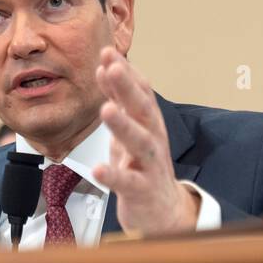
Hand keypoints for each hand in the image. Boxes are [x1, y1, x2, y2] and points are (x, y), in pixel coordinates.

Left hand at [91, 46, 198, 235]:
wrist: (164, 211)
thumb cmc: (144, 165)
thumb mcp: (130, 128)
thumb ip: (118, 100)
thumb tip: (104, 68)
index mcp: (148, 122)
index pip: (140, 91)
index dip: (125, 72)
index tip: (108, 52)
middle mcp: (153, 138)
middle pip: (142, 109)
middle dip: (127, 88)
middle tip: (112, 68)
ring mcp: (149, 164)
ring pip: (139, 142)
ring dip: (123, 124)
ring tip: (106, 110)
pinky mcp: (143, 190)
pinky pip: (128, 182)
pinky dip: (114, 175)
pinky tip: (98, 169)